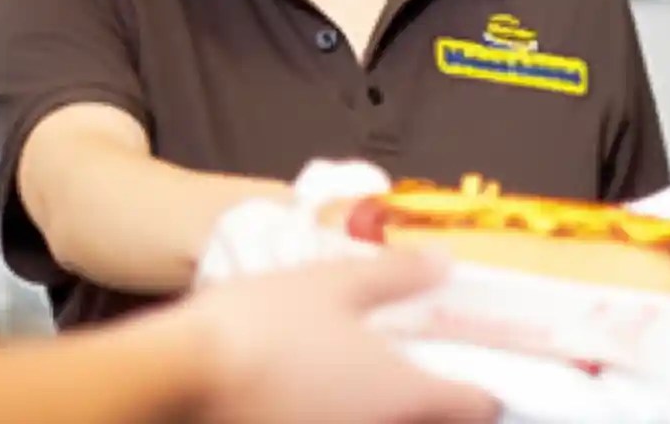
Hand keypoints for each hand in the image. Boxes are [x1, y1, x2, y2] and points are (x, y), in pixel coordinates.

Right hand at [182, 250, 500, 423]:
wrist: (185, 373)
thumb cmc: (266, 322)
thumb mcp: (333, 282)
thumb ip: (395, 276)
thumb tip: (443, 262)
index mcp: (404, 391)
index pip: (476, 404)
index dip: (484, 388)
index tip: (479, 373)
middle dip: (433, 404)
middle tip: (421, 370)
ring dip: (383, 408)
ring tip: (360, 374)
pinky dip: (338, 411)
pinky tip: (315, 391)